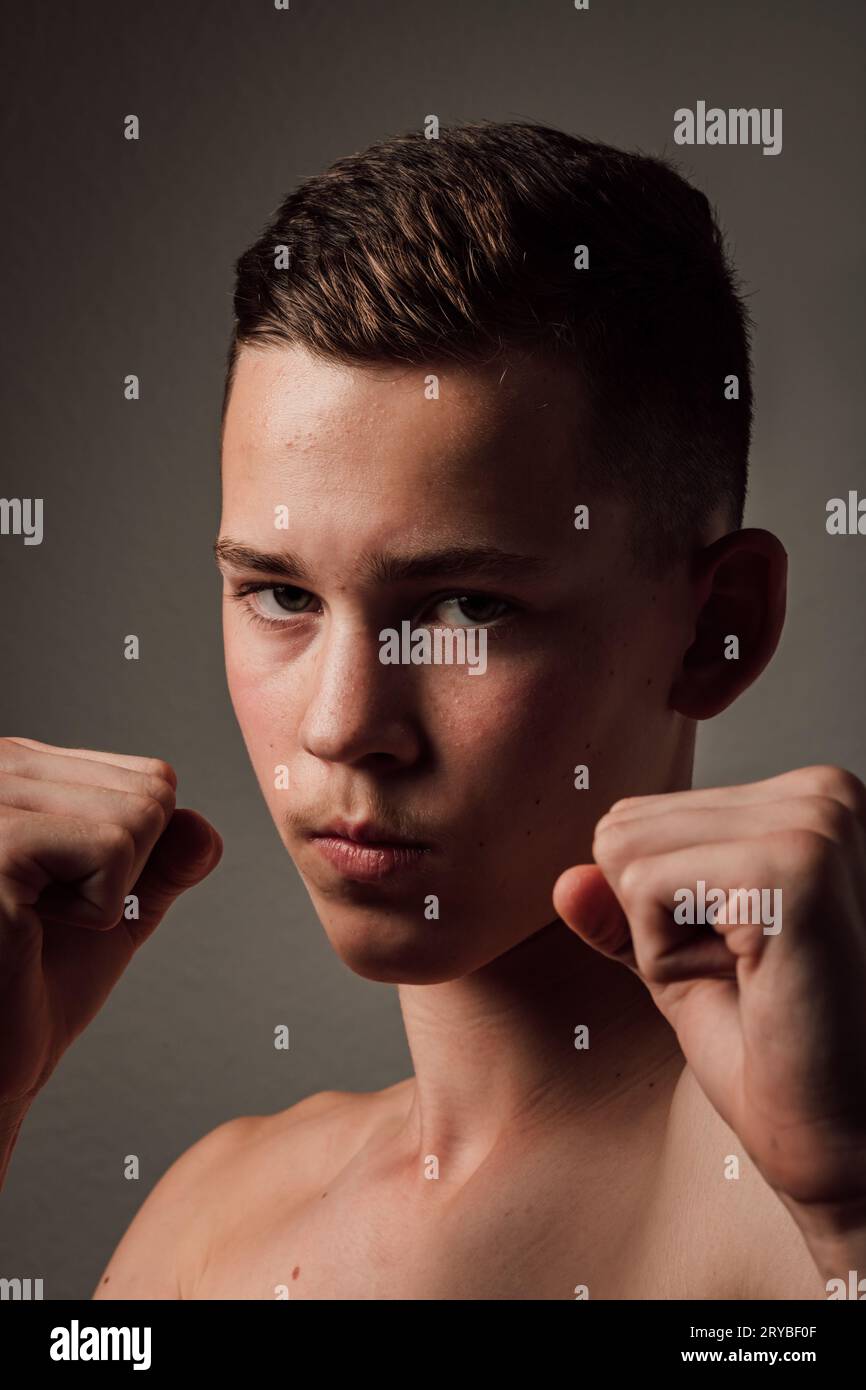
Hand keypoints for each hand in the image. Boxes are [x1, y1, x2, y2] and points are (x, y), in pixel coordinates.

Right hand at [0, 737, 221, 1106]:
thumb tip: (205, 829)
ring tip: (33, 920)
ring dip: (108, 894)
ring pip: (140, 817)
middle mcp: (2, 767)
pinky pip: (113, 849)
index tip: (63, 895)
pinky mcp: (0, 844)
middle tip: (47, 915)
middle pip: (153, 792)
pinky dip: (97, 909)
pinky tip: (28, 930)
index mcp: (22, 768)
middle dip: (127, 872)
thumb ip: (163, 863)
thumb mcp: (114, 911)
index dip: (135, 855)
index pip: (151, 778)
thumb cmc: (28, 985)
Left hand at [553, 765, 865, 1270]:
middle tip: (749, 975)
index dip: (660, 909)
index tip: (744, 958)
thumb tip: (564, 881)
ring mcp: (812, 823)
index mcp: (807, 798)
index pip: (640, 817)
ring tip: (753, 978)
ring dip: (662, 941)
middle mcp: (821, 794)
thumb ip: (621, 909)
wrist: (843, 1141)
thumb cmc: (777, 1054)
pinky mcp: (791, 866)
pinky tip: (752, 984)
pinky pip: (641, 887)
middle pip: (625, 826)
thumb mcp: (679, 961)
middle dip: (655, 920)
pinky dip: (668, 957)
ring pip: (625, 852)